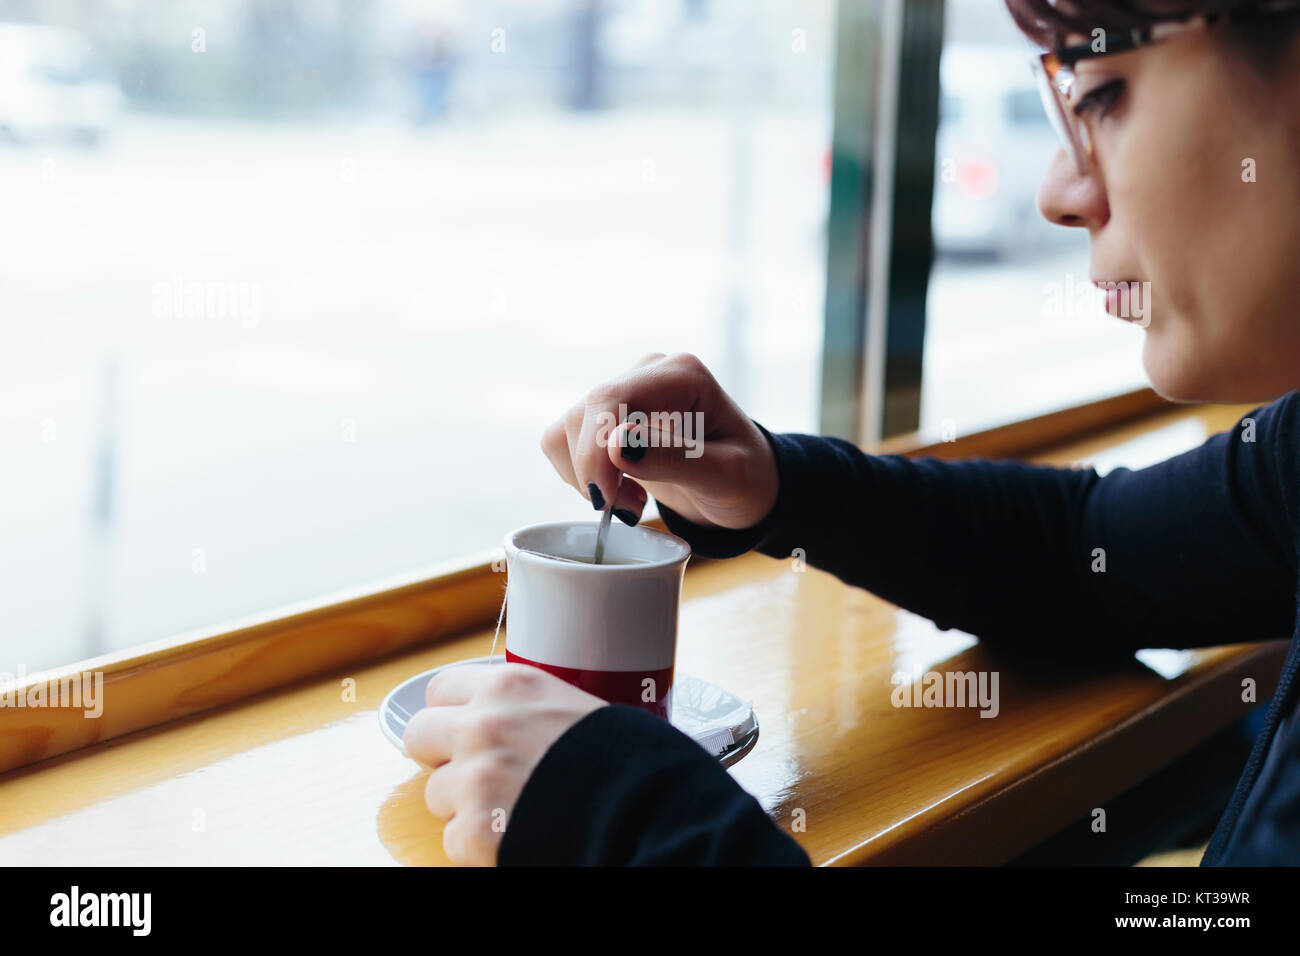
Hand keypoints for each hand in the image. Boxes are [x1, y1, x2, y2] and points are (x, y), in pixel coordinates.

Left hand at [402, 662, 606, 865]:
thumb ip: (523, 710)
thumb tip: (500, 725)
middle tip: (473, 772)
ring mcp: (474, 779)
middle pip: (418, 735)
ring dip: (464, 806)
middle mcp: (483, 726)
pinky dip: (478, 846)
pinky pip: (453, 840)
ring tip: (510, 808)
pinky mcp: (473, 831)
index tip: (463, 727)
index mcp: (508, 687)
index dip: (451, 712)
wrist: (643, 809)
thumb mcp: (571, 705)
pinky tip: (515, 834)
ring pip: (435, 794)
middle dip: (440, 756)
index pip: (440, 689)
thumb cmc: (622, 757)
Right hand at [540, 352, 778, 528]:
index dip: (593, 450)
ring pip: (566, 430)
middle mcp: (648, 373)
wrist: (744, 487)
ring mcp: (625, 391)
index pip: (610, 398)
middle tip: (630, 509)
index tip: (604, 498)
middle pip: (584, 415)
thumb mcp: (723, 477)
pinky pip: (564, 441)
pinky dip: (580, 476)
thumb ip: (673, 458)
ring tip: (631, 501)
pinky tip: (618, 490)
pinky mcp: (607, 417)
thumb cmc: (745, 480)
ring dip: (586, 477)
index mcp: (681, 375)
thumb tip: (615, 444)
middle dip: (593, 472)